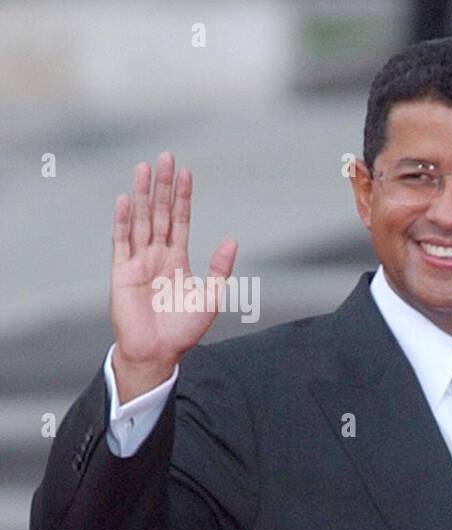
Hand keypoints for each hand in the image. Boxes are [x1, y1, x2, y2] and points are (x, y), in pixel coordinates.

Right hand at [110, 152, 236, 398]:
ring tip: (145, 168)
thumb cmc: (183, 330)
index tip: (186, 172)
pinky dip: (124, 220)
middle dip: (164, 186)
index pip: (180, 221)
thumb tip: (231, 240)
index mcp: (177, 260)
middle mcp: (157, 256)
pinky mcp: (122, 272)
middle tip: (166, 156)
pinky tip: (127, 200)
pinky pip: (122, 241)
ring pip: (141, 220)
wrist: (158, 352)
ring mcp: (138, 261)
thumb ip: (220, 269)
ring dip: (144, 194)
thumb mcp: (210, 298)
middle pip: (160, 213)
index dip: (183, 197)